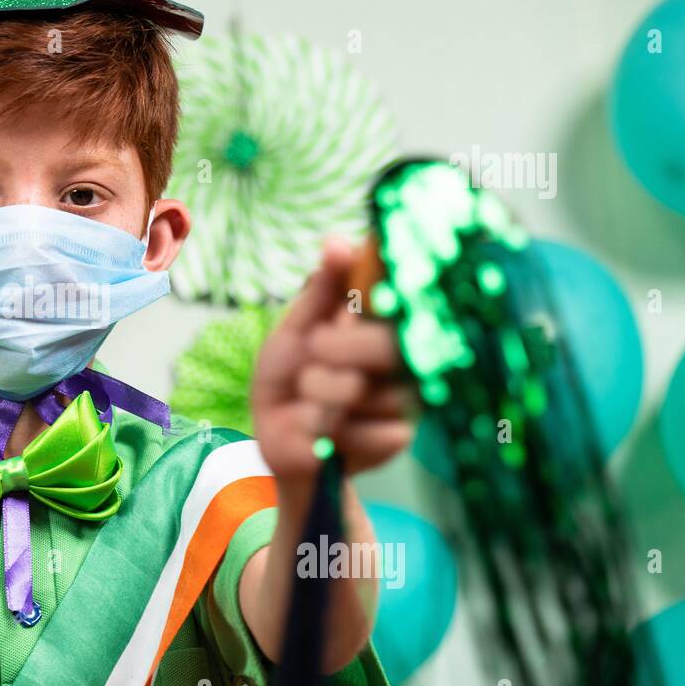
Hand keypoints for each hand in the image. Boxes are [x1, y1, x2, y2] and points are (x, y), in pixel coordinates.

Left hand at [251, 236, 415, 487]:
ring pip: (369, 390)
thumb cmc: (288, 380)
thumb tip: (337, 242)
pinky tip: (319, 431)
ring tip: (305, 393)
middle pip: (394, 345)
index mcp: (379, 325)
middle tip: (315, 345)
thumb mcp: (292, 332)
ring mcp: (405, 398)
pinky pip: (368, 430)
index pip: (400, 298)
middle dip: (348, 346)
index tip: (350, 293)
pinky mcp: (397, 438)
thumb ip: (318, 293)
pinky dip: (329, 429)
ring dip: (322, 392)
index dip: (381, 287)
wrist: (280, 443)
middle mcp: (402, 358)